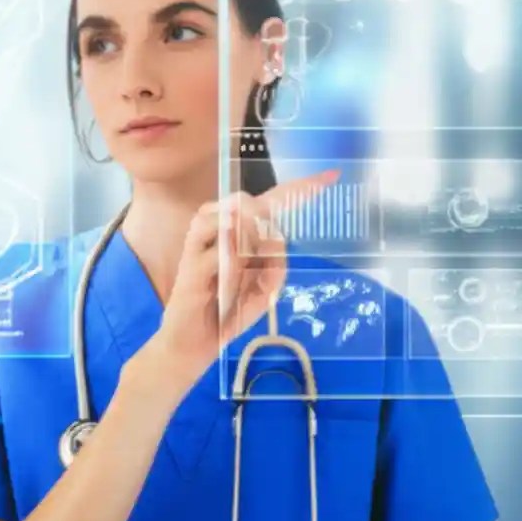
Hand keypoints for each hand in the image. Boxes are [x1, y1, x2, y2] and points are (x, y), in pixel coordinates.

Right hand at [141, 169, 340, 393]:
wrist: (196, 344)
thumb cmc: (227, 312)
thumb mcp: (264, 291)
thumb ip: (275, 264)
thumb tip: (276, 238)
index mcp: (237, 233)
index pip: (268, 203)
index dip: (298, 190)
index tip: (330, 176)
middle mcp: (217, 231)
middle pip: (244, 200)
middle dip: (267, 214)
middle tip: (269, 247)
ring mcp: (201, 246)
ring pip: (229, 216)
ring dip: (248, 236)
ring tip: (249, 263)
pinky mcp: (191, 266)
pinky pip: (219, 252)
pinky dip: (233, 263)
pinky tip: (234, 277)